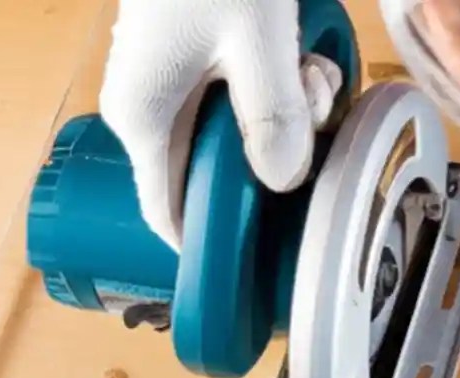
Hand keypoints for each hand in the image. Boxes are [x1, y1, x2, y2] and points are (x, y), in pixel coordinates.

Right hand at [98, 0, 342, 249]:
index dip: (211, 242)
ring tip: (312, 71)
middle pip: (216, 170)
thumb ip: (273, 114)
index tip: (264, 255)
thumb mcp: (257, 39)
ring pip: (237, 129)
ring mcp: (167, 79)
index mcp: (143, 119)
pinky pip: (237, 91)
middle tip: (316, 117)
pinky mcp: (190, 53)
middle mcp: (146, 108)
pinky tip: (302, 54)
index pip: (166, 214)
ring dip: (286, 111)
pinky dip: (276, 80)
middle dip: (275, 155)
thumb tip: (284, 181)